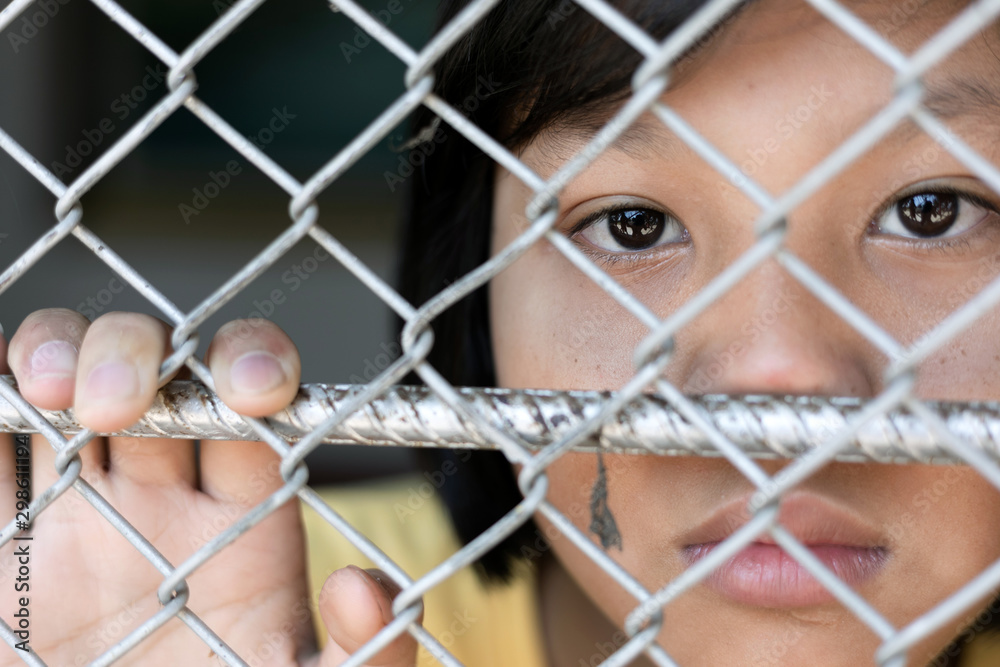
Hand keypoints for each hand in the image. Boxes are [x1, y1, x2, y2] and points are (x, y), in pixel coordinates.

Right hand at [0, 309, 417, 665]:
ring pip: (73, 377)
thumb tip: (363, 589)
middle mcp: (163, 494)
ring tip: (54, 388)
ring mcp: (80, 504)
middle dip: (144, 351)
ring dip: (62, 350)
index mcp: (241, 517)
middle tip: (120, 405)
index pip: (255, 403)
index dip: (259, 366)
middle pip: (161, 368)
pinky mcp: (5, 532)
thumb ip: (362, 653)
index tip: (255, 391)